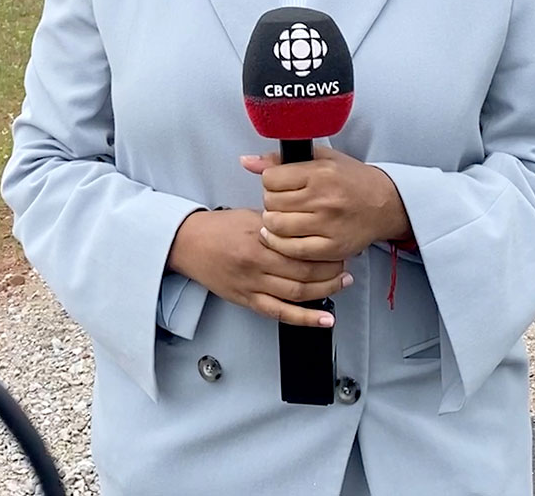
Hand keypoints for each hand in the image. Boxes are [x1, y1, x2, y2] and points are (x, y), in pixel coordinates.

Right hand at [166, 208, 350, 326]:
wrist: (188, 244)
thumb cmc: (218, 228)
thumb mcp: (251, 215)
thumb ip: (279, 225)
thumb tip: (309, 228)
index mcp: (260, 238)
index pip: (303, 247)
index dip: (327, 248)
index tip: (341, 244)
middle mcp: (257, 264)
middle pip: (305, 272)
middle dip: (332, 270)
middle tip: (347, 265)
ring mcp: (252, 285)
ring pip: (297, 294)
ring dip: (326, 291)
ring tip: (342, 284)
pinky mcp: (246, 300)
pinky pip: (280, 313)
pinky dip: (305, 318)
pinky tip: (325, 319)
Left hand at [242, 146, 411, 262]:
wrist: (385, 204)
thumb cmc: (351, 179)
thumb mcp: (320, 158)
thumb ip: (281, 160)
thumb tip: (246, 161)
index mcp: (320, 172)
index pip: (271, 179)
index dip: (270, 181)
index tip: (278, 184)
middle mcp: (324, 198)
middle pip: (271, 203)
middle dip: (271, 202)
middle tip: (281, 203)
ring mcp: (328, 225)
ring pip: (278, 226)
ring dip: (273, 223)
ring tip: (282, 218)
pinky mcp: (332, 247)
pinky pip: (292, 249)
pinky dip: (281, 244)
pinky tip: (283, 236)